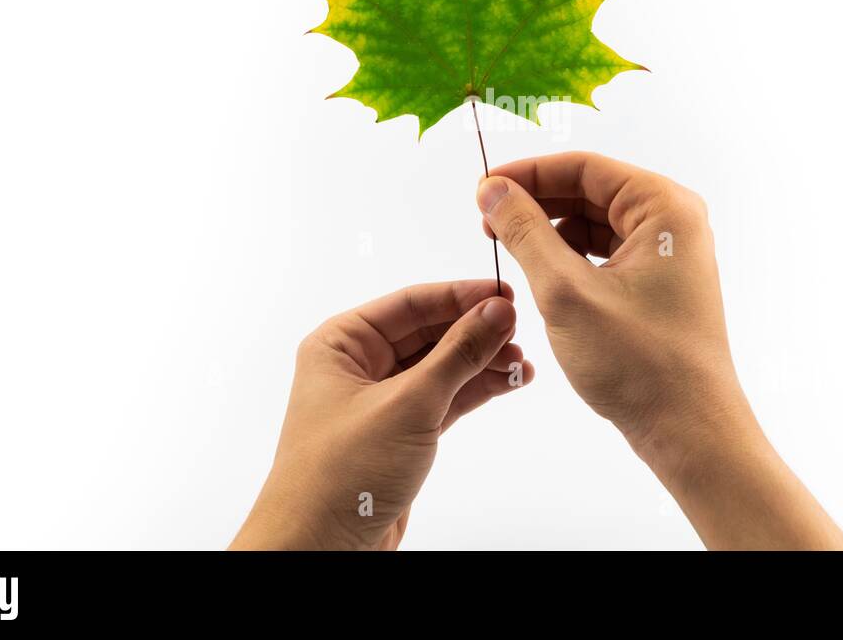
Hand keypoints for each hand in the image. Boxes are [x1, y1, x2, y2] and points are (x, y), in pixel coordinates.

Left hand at [230, 280, 532, 549]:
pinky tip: (507, 383)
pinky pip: (444, 399)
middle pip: (428, 333)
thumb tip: (495, 312)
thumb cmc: (338, 477)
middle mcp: (357, 367)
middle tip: (518, 330)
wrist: (320, 548)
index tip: (504, 295)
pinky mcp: (399, 434)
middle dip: (475, 331)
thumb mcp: (408, 404)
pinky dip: (474, 390)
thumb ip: (457, 354)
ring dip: (481, 362)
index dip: (460, 296)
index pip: (410, 304)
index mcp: (340, 344)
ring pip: (440, 367)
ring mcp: (379, 402)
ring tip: (522, 363)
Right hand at [477, 152, 842, 548]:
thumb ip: (525, 233)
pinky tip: (539, 275)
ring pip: (594, 224)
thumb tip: (493, 191)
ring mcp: (668, 254)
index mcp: (664, 208)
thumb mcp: (566, 291)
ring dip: (549, 232)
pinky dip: (569, 259)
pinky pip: (605, 253)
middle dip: (536, 203)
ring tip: (507, 248)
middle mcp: (673, 221)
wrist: (688, 430)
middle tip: (486, 220)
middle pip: (590, 192)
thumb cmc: (639, 362)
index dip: (528, 174)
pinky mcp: (658, 284)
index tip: (482, 189)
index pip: (584, 167)